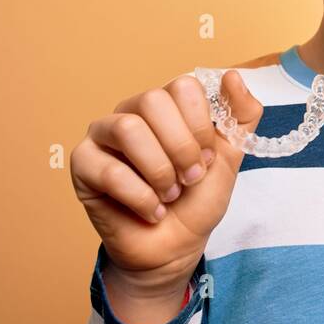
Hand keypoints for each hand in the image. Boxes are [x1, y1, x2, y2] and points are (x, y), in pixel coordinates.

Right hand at [70, 70, 263, 291]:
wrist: (175, 246)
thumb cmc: (196, 199)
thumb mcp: (230, 155)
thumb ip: (242, 115)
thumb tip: (232, 76)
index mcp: (166, 105)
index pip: (183, 87)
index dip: (201, 126)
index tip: (206, 158)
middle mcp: (131, 112)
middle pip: (153, 101)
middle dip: (181, 148)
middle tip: (189, 178)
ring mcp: (102, 136)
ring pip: (128, 129)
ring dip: (159, 171)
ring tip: (169, 194)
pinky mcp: (82, 165)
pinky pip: (109, 169)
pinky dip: (141, 197)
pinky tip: (151, 211)